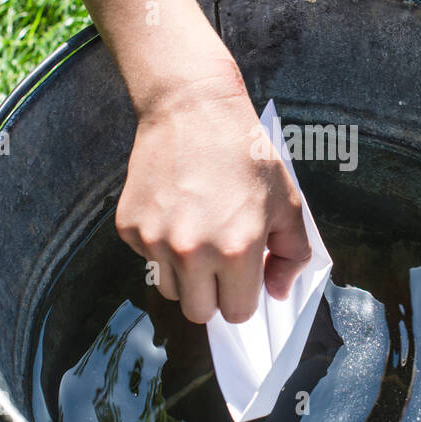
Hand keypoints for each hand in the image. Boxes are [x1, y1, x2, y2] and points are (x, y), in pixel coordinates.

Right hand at [115, 63, 312, 322]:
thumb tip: (278, 293)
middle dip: (213, 295)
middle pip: (198, 313)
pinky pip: (148, 259)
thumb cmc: (247, 154)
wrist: (192, 108)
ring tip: (198, 233)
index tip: (244, 278)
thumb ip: (291, 255)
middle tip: (220, 262)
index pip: (237, 312)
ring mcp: (155, 241)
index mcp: (237, 250)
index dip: (244, 297)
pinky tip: (175, 210)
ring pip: (170, 290)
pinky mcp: (129, 227)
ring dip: (185, 275)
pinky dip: (161, 246)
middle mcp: (192, 252)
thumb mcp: (287, 202)